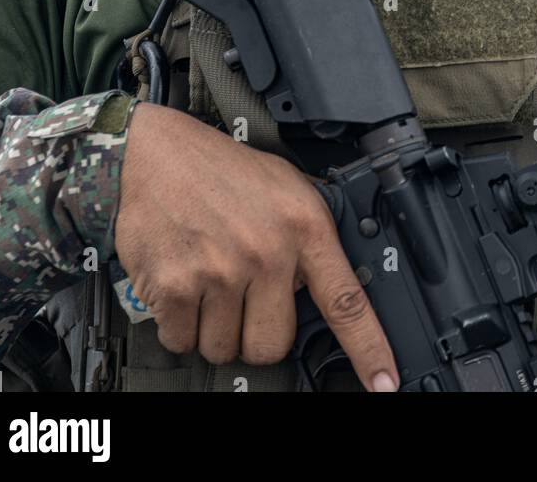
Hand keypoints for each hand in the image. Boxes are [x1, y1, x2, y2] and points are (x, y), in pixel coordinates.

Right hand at [115, 102, 398, 390]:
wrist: (153, 154)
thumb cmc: (218, 168)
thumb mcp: (284, 183)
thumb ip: (309, 231)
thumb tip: (331, 274)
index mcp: (302, 226)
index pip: (346, 302)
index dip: (368, 348)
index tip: (383, 382)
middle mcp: (266, 252)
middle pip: (272, 345)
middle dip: (255, 329)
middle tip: (242, 293)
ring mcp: (219, 272)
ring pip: (224, 349)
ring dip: (214, 327)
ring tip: (208, 279)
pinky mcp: (175, 288)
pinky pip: (182, 341)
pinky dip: (178, 323)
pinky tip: (182, 282)